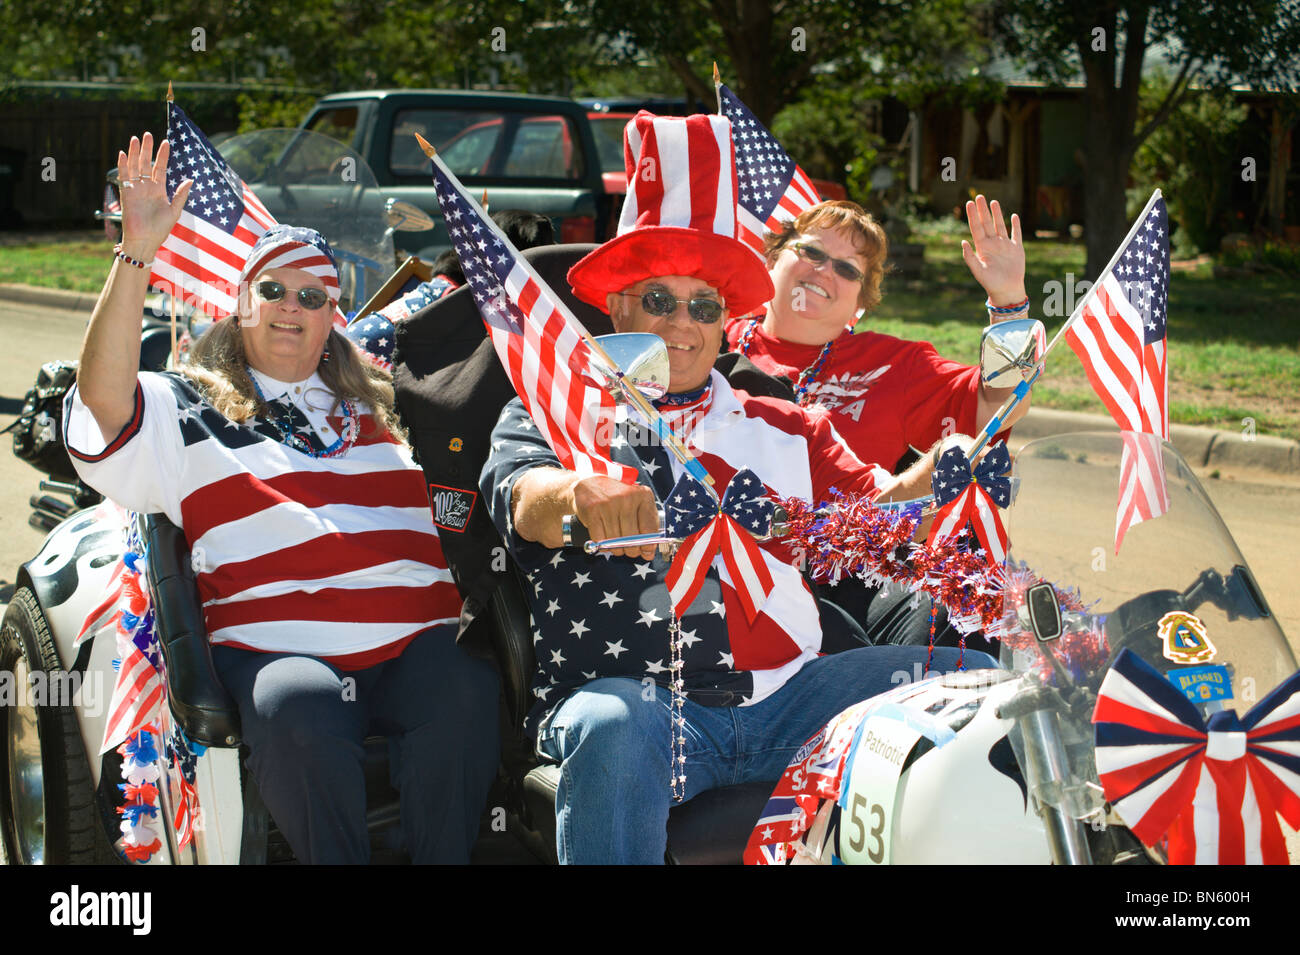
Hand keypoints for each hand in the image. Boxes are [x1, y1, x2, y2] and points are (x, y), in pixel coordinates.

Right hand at [116, 132, 191, 260]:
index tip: (166, 142)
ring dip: (134, 153)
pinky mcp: (126, 194)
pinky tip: (123, 154)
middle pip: (145, 163)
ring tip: (135, 138)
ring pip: (134, 167)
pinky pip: (124, 177)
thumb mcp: (174, 211)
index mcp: (159, 190)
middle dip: (146, 149)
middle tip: (147, 134)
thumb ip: (181, 195)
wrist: (145, 241)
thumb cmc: (160, 229)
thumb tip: (190, 180)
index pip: (160, 168)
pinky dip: (123, 165)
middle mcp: (146, 187)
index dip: (162, 156)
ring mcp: (135, 189)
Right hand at [572, 475, 659, 560]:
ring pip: (615, 541)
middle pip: (632, 538)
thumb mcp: (638, 504)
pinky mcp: (593, 509)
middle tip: (629, 550)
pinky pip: (600, 539)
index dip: (648, 545)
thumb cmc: (618, 498)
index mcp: (642, 495)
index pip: (650, 529)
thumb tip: (648, 553)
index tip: (646, 551)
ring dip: (616, 549)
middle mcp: (626, 498)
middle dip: (631, 550)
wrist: (591, 483)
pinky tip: (605, 540)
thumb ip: (647, 525)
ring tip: (617, 545)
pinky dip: (603, 545)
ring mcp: (608, 503)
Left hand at [961, 195, 1025, 307]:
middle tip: (979, 196)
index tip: (969, 203)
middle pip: (986, 223)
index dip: (972, 215)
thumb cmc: (990, 283)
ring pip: (1000, 225)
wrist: (1007, 290)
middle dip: (982, 210)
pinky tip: (1013, 216)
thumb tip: (963, 242)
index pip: (976, 227)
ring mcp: (1005, 245)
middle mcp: (993, 244)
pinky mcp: (1017, 248)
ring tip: (993, 202)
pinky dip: (1015, 225)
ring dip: (997, 214)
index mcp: (982, 247)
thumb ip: (970, 257)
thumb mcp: (978, 271)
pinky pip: (1016, 234)